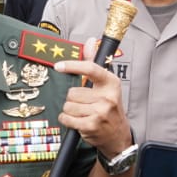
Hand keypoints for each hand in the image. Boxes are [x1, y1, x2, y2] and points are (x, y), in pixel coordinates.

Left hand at [55, 39, 132, 156]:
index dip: (73, 65)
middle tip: (84, 103)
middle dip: (73, 98)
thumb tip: (90, 41)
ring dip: (70, 110)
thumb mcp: (105, 84)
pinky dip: (67, 119)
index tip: (59, 66)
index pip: (90, 69)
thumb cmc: (109, 107)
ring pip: (68, 105)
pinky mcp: (90, 126)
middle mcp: (107, 97)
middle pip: (73, 92)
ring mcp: (99, 113)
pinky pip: (67, 118)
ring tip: (82, 113)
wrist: (118, 135)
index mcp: (111, 83)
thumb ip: (94, 62)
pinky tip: (77, 121)